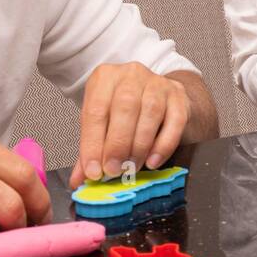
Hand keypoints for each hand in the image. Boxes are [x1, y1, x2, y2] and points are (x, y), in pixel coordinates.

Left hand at [67, 62, 190, 189]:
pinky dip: (163, 144)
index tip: (93, 171)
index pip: (95, 111)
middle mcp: (131, 75)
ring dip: (140, 145)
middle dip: (117, 144)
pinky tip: (153, 161)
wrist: (160, 98)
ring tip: (132, 167)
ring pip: (150, 112)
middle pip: (124, 106)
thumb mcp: (102, 124)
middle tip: (113, 170)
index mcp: (105, 78)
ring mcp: (157, 83)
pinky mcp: (178, 96)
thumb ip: (90, 150)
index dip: (92, 144)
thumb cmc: (125, 112)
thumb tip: (78, 181)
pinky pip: (174, 121)